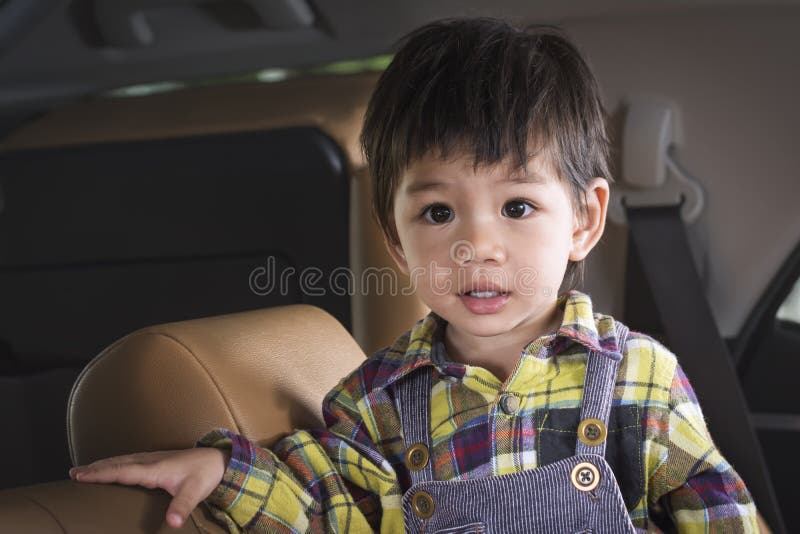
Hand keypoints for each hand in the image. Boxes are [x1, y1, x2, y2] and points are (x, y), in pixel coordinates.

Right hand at [69, 448, 228, 528]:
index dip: (100, 473)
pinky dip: (116, 463)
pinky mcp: (159, 460)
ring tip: (85, 469)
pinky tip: (113, 467)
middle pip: (117, 463)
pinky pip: (131, 460)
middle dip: (95, 467)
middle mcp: (151, 461)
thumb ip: (182, 506)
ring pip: (123, 460)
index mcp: (154, 469)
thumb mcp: (196, 492)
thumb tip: (173, 523)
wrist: (219, 459)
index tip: (79, 475)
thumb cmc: (206, 474)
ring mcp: (154, 458)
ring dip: (103, 464)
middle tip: (73, 473)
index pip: (121, 471)